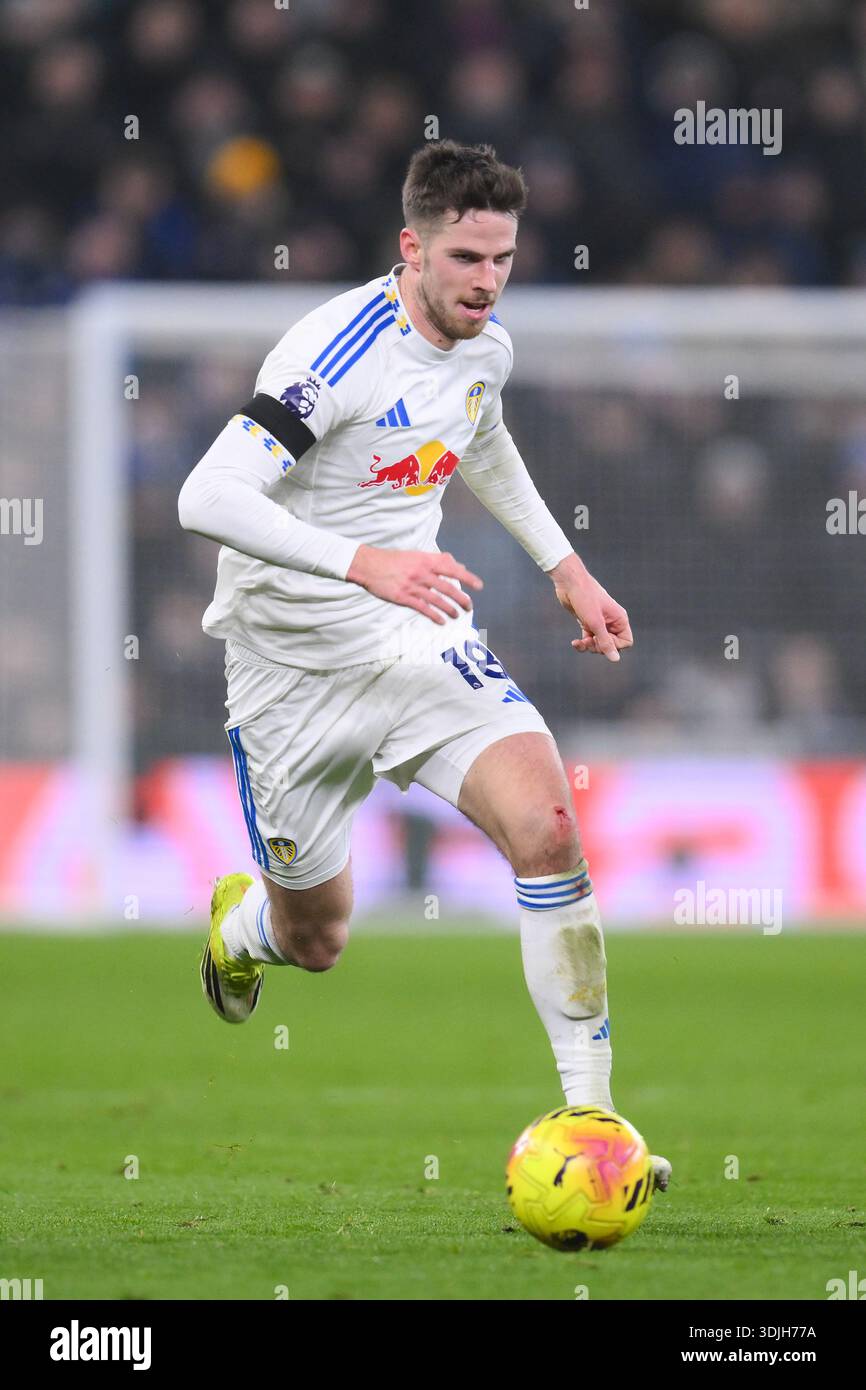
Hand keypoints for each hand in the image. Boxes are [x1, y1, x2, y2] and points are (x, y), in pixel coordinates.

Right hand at [346, 544, 482, 623]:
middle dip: (461, 598)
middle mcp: (421, 573)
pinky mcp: (403, 597)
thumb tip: (459, 565)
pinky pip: (423, 608)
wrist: (369, 565)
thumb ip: (438, 560)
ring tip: (458, 615)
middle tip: (470, 606)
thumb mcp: (417, 555)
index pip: (452, 569)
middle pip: (447, 587)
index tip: (479, 586)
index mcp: (426, 560)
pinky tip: (442, 621)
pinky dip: (434, 615)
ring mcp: (413, 586)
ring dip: (450, 609)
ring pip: (437, 599)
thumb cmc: (394, 560)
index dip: (467, 577)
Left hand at [547, 553, 631, 661]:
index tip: (602, 639)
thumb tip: (615, 659)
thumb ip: (605, 642)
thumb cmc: (585, 598)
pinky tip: (574, 642)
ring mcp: (599, 623)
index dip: (614, 646)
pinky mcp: (588, 623)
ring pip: (599, 643)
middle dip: (599, 647)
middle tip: (589, 641)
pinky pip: (589, 639)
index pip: (626, 642)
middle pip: (611, 645)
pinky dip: (582, 643)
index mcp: (619, 619)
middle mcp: (612, 622)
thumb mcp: (595, 623)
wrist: (569, 583)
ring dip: (589, 646)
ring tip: (580, 643)